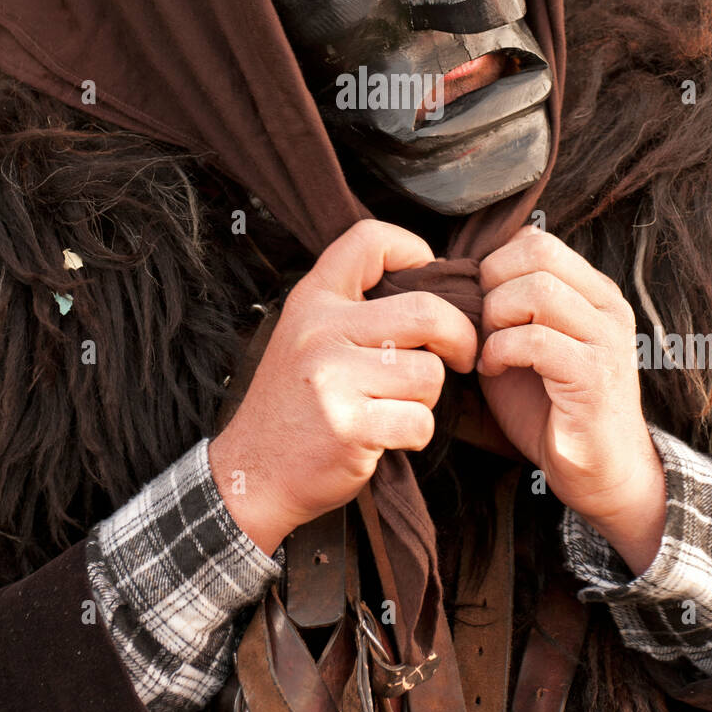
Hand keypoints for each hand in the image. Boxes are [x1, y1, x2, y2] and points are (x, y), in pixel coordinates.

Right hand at [209, 219, 476, 556]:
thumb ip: (358, 308)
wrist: (252, 472)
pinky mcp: (348, 426)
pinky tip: (388, 436)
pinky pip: (420, 420)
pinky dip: (416, 434)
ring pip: (430, 372)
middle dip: (459, 337)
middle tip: (459, 356)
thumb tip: (436, 283)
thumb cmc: (297, 403)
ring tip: (395, 405)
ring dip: (428, 397)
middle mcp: (320, 330)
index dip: (414, 250)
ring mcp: (332, 378)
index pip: (369, 239)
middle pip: (427, 311)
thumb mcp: (309, 335)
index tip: (427, 282)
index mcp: (313, 300)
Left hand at [477, 226, 665, 574]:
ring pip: (538, 291)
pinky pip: (536, 341)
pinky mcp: (594, 377)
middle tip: (481, 324)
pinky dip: (500, 352)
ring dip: (496, 318)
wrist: (599, 472)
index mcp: (593, 291)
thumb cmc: (552, 407)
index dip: (495, 264)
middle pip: (538, 253)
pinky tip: (492, 371)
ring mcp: (606, 339)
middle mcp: (607, 306)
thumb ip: (507, 305)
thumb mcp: (526, 343)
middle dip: (493, 284)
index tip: (481, 303)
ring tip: (487, 348)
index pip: (537, 240)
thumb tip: (456, 273)